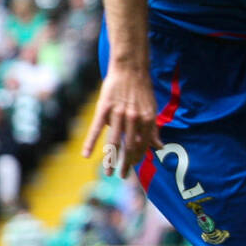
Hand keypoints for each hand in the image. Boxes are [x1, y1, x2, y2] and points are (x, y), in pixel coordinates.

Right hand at [81, 62, 161, 178]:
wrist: (130, 69)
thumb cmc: (141, 91)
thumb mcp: (152, 110)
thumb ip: (153, 130)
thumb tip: (159, 147)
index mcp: (148, 120)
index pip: (143, 145)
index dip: (138, 158)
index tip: (132, 167)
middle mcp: (134, 119)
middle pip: (129, 147)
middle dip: (126, 165)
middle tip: (122, 176)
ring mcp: (119, 114)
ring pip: (114, 142)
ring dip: (110, 160)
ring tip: (108, 172)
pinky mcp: (104, 108)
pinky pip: (96, 129)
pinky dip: (90, 143)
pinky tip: (86, 154)